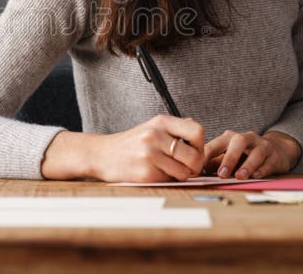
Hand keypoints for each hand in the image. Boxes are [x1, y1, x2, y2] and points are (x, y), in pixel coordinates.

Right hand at [88, 115, 204, 182]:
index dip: (201, 145)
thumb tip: (196, 128)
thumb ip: (174, 128)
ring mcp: (150, 155)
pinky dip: (166, 180)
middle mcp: (156, 136)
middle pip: (195, 155)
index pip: (197, 131)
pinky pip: (169, 180)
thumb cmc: (130, 143)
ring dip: (180, 175)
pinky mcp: (145, 173)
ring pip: (184, 172)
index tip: (194, 151)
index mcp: (161, 122)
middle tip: (187, 167)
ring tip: (168, 170)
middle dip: (195, 166)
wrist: (102, 154)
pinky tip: (155, 173)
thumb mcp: (151, 127)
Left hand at [203, 130, 301, 179]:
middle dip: (228, 159)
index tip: (199, 170)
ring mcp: (261, 145)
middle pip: (237, 143)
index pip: (215, 144)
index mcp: (229, 138)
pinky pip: (269, 162)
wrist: (276, 149)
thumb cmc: (245, 154)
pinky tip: (256, 176)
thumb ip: (214, 163)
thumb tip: (197, 173)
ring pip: (256, 152)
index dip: (206, 157)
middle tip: (221, 175)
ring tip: (240, 176)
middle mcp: (245, 138)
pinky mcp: (274, 155)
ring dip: (247, 165)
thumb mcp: (228, 155)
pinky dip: (262, 169)